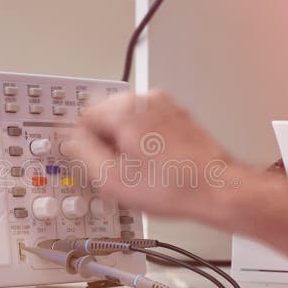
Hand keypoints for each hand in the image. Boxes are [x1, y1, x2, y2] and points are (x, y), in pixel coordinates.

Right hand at [66, 90, 243, 221]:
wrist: (216, 188)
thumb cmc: (173, 186)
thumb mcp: (111, 179)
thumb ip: (81, 153)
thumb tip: (71, 141)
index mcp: (124, 109)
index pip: (83, 116)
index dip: (81, 144)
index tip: (88, 160)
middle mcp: (145, 100)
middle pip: (106, 115)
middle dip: (105, 142)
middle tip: (114, 169)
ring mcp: (166, 105)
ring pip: (128, 120)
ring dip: (125, 142)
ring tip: (137, 170)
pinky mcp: (179, 116)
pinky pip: (149, 124)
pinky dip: (145, 141)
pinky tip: (153, 165)